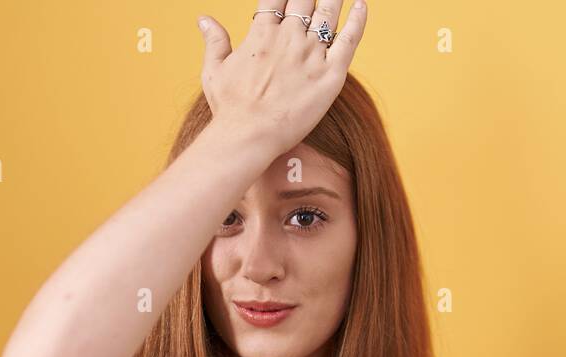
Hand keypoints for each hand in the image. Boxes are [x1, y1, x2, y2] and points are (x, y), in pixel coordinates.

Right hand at [197, 0, 368, 156]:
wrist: (248, 135)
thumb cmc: (229, 108)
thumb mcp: (214, 70)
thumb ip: (214, 41)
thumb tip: (203, 19)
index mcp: (262, 32)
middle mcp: (289, 36)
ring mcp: (311, 53)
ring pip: (328, 13)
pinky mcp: (331, 74)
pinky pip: (349, 40)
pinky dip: (358, 20)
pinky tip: (362, 6)